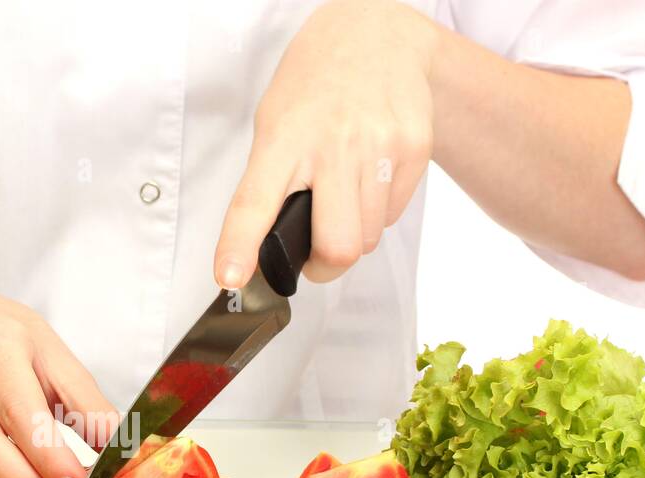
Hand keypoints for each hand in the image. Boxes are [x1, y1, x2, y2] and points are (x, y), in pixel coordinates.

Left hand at [215, 0, 437, 287]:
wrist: (375, 34)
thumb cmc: (313, 87)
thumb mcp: (274, 123)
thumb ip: (269, 183)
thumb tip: (266, 249)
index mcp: (283, 139)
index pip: (254, 203)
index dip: (239, 246)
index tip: (229, 276)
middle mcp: (333, 143)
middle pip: (338, 246)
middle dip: (325, 266)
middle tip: (315, 255)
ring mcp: (380, 145)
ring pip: (369, 238)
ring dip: (354, 234)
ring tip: (344, 195)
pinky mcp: (415, 147)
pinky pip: (393, 215)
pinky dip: (378, 211)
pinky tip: (369, 175)